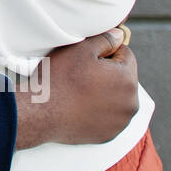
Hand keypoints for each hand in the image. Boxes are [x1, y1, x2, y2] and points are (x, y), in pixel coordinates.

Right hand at [13, 27, 139, 149]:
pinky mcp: (109, 135)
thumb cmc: (59, 79)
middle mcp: (130, 103)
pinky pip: (109, 116)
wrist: (40, 113)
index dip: (105, 52)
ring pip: (117, 98)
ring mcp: (120, 122)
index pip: (126, 55)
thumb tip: (119, 35)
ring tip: (79, 91)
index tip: (86, 59)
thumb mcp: (81, 49)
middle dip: (108, 73)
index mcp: (128, 79)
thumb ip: (105, 39)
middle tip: (80, 74)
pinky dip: (99, 111)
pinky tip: (80, 106)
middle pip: (123, 78)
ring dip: (105, 92)